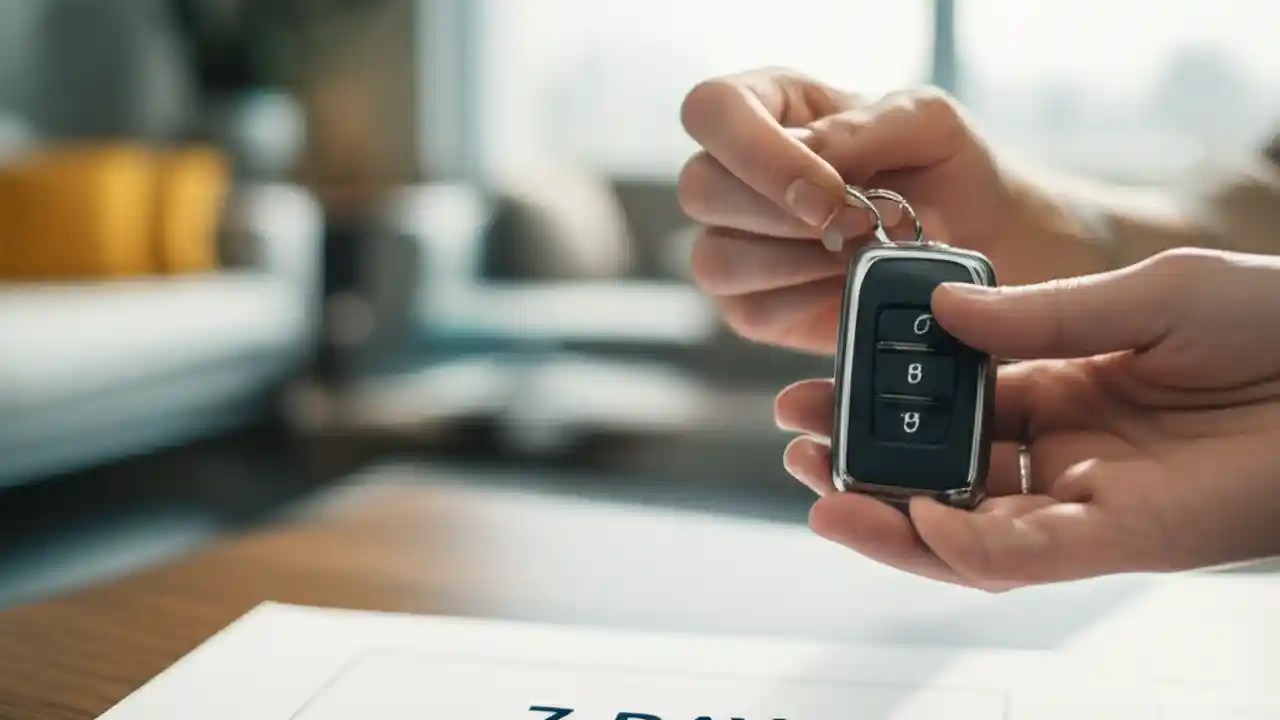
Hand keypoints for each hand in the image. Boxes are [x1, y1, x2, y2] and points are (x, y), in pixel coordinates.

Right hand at [679, 68, 1108, 353]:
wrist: (978, 241)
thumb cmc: (945, 165)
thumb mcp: (925, 121)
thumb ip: (863, 127)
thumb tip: (808, 158)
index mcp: (765, 107)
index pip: (711, 110)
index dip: (757, 153)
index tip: (826, 191)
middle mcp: (734, 172)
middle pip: (699, 189)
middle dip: (782, 218)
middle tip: (854, 228)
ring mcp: (733, 241)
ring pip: (715, 260)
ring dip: (796, 266)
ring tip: (859, 256)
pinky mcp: (750, 306)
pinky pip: (749, 314)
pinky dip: (805, 306)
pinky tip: (847, 288)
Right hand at [777, 249, 1279, 590]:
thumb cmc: (1275, 322)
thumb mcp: (1147, 296)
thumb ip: (1040, 315)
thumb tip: (943, 311)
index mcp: (1058, 389)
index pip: (944, 406)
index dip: (878, 401)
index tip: (816, 382)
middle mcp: (1060, 453)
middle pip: (938, 474)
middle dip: (863, 467)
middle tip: (799, 446)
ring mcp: (1086, 500)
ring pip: (967, 531)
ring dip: (892, 521)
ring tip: (823, 499)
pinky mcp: (1122, 539)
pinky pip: (1028, 556)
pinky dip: (968, 546)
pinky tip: (919, 520)